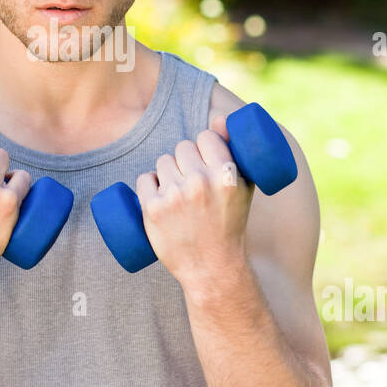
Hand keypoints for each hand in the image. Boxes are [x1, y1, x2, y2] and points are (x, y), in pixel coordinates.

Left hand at [135, 111, 252, 289]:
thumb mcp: (242, 189)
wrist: (212, 267)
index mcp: (225, 174)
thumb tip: (220, 119)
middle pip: (182, 148)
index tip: (204, 160)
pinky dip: (149, 187)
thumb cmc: (229, 225)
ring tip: (177, 193)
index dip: (204, 146)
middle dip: (185, 160)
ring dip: (167, 172)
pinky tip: (158, 198)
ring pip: (162, 162)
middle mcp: (199, 182)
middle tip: (190, 180)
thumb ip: (235, 152)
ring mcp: (174, 196)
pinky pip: (144, 180)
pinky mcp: (153, 209)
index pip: (205, 137)